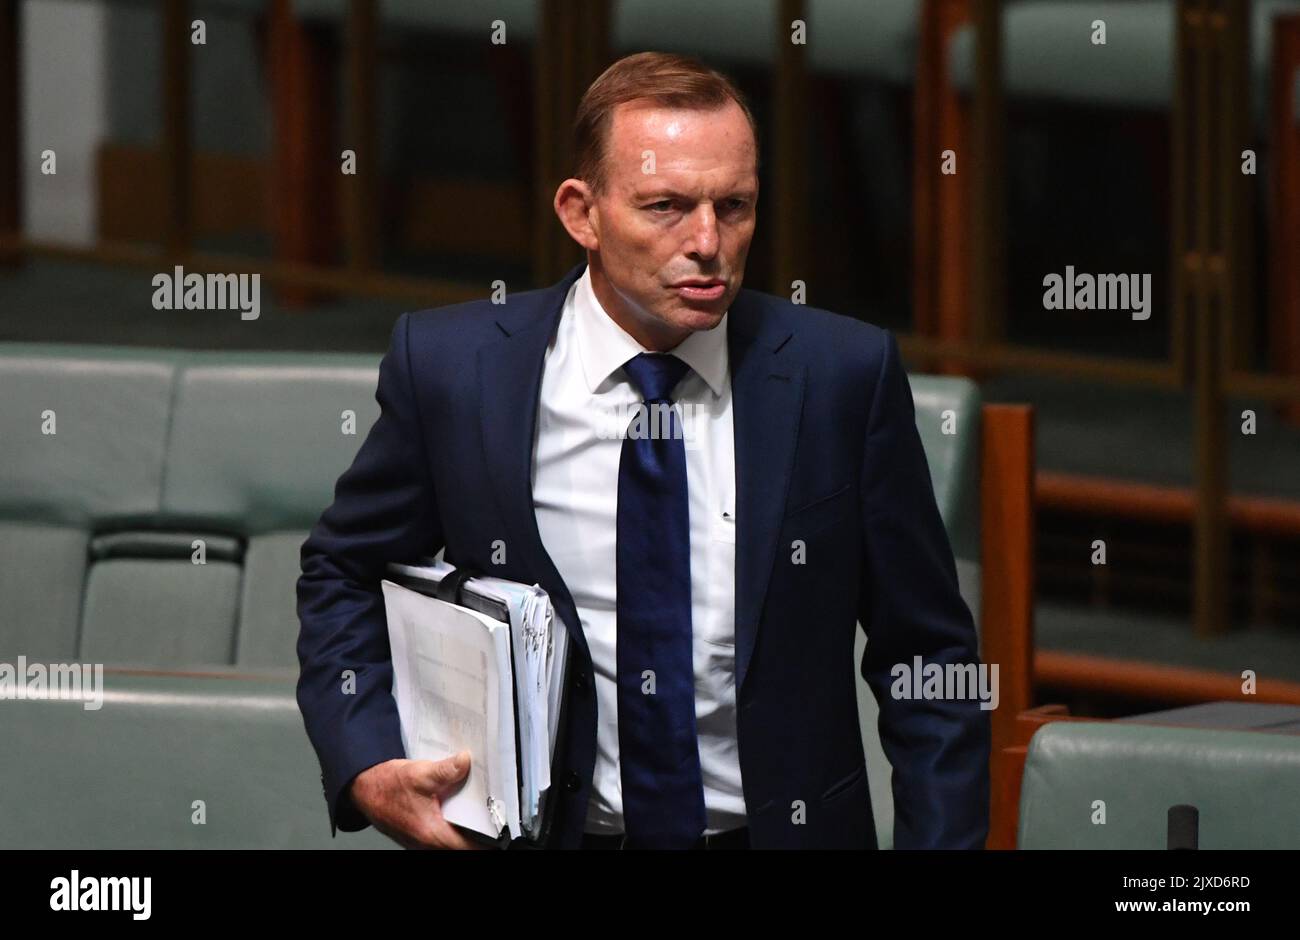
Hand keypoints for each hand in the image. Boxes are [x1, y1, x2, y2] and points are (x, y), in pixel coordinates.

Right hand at [348, 752, 486, 848]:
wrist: (363, 788)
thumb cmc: (386, 787)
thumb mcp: (419, 773)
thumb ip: (446, 770)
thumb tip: (466, 761)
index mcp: (433, 834)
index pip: (472, 846)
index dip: (490, 836)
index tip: (502, 823)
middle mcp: (429, 842)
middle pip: (466, 841)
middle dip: (481, 826)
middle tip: (494, 805)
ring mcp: (425, 839)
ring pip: (455, 836)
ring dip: (467, 822)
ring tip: (480, 801)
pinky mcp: (422, 832)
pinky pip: (446, 830)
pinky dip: (455, 818)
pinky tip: (459, 800)